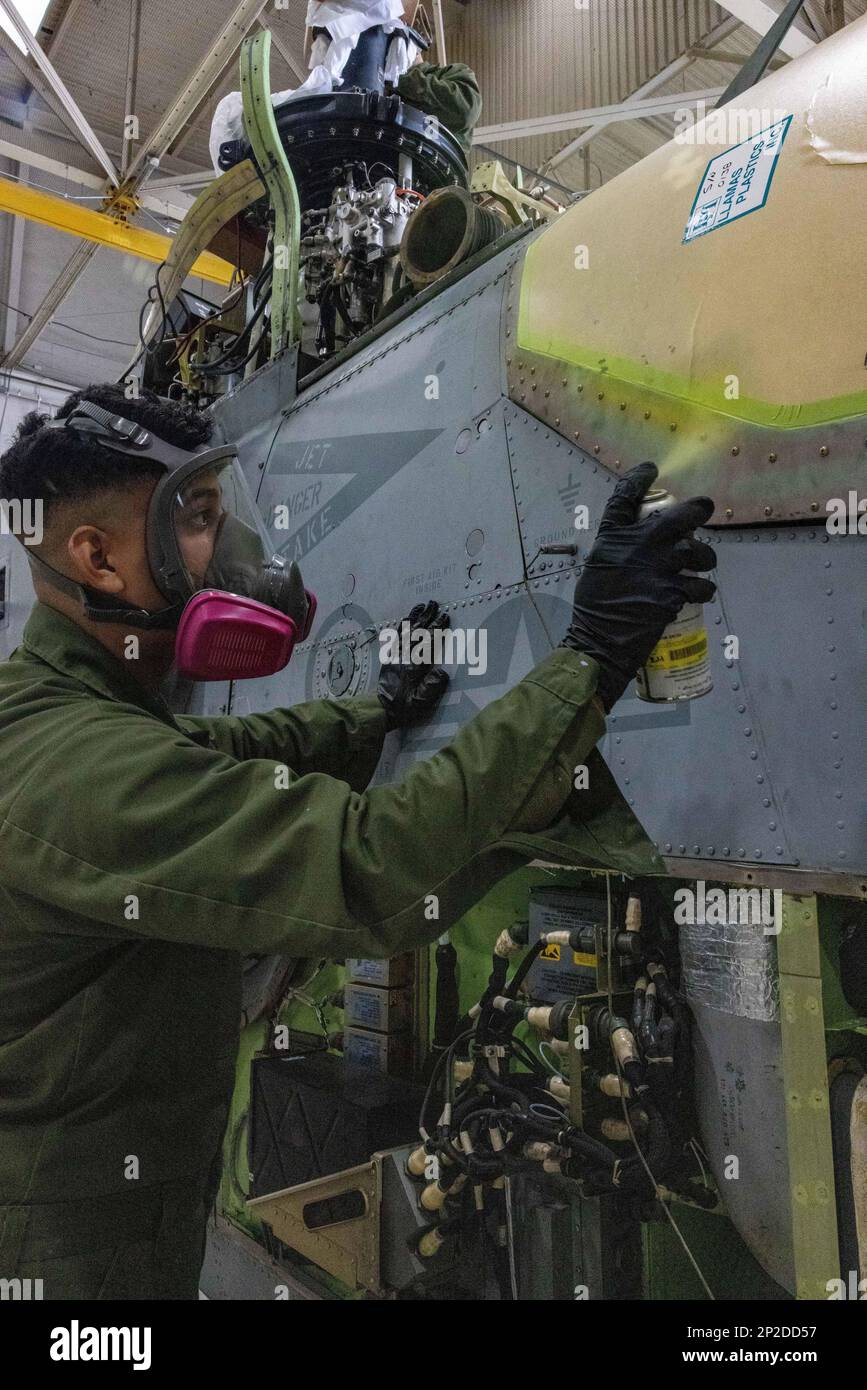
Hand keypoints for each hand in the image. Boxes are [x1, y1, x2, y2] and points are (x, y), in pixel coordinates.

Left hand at [378, 600, 449, 729]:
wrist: (382, 709)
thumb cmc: (404, 707)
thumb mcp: (421, 702)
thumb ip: (432, 688)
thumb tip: (443, 672)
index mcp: (414, 667)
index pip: (428, 643)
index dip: (437, 629)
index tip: (444, 617)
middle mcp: (404, 657)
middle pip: (417, 632)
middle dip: (427, 617)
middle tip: (435, 603)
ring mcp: (396, 655)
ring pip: (406, 632)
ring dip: (414, 617)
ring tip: (421, 605)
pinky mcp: (390, 657)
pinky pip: (395, 638)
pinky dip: (401, 627)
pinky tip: (405, 619)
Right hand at [561, 461, 716, 710]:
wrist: (598, 642)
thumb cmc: (594, 610)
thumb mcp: (598, 568)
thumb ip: (618, 550)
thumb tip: (639, 541)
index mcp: (611, 539)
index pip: (624, 498)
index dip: (639, 478)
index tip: (651, 469)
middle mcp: (636, 548)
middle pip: (677, 516)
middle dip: (697, 510)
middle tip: (705, 508)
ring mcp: (655, 570)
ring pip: (697, 552)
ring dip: (705, 558)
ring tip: (703, 565)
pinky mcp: (670, 594)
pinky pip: (701, 585)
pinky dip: (703, 589)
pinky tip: (700, 593)